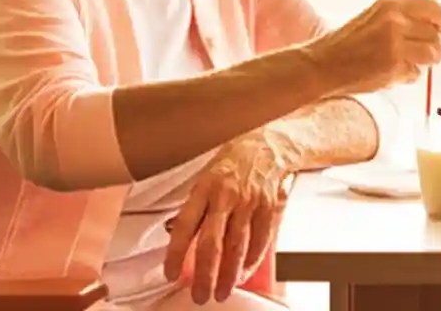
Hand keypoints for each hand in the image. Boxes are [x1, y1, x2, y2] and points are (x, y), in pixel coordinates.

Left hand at [163, 130, 295, 303]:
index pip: (186, 225)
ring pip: (238, 246)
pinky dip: (252, 260)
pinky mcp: (270, 207)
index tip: (170, 273)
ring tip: (222, 291)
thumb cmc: (232, 163)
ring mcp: (251, 202)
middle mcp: (227, 196)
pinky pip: (261, 240)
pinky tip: (243, 273)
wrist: (268, 145)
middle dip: (205, 275)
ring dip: (229, 274)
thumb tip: (176, 235)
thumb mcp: (205, 177)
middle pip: (213, 242)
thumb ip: (194, 206)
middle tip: (200, 295)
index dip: (176, 253)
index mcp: (205, 187)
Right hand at [305, 0, 440, 95]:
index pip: (432, 8)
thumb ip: (401, 18)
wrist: (322, 65)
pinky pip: (415, 73)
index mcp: (389, 5)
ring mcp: (394, 45)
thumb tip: (434, 25)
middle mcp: (394, 21)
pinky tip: (391, 73)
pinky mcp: (392, 67)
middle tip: (423, 54)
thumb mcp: (374, 18)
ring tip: (409, 64)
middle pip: (436, 34)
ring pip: (432, 54)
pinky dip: (407, 76)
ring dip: (425, 62)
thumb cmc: (347, 43)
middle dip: (434, 46)